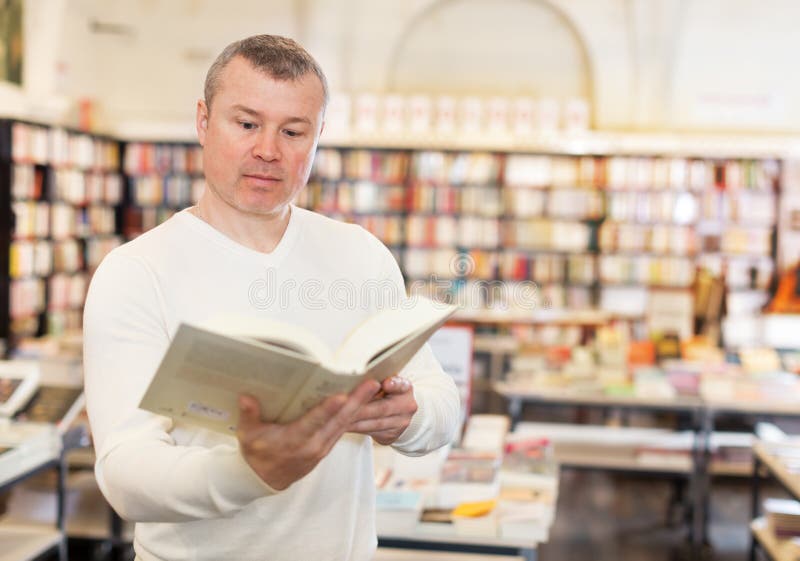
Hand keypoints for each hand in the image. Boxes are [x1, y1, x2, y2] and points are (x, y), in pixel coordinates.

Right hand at [237, 379, 380, 489]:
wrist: (265, 480)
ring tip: (373, 387)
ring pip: (345, 424)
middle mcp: (313, 445)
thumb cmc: (256, 454)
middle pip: (338, 421)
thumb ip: (248, 416)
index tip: (341, 397)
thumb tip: (246, 397)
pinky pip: (343, 428)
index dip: (327, 410)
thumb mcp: (247, 436)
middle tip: (372, 384)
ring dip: (360, 405)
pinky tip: (363, 400)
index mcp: (293, 441)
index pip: (313, 423)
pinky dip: (354, 414)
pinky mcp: (327, 447)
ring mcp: (323, 447)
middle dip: (356, 401)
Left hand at [347, 376, 417, 444]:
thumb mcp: (386, 380)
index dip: (393, 384)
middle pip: (383, 407)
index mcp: (405, 389)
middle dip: (362, 407)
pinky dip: (356, 428)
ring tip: (339, 416)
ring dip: (355, 420)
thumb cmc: (386, 391)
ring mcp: (400, 423)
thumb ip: (376, 378)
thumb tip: (357, 375)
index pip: (401, 385)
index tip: (385, 383)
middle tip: (345, 404)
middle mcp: (407, 406)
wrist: (397, 412)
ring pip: (375, 423)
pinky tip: (344, 425)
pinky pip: (371, 432)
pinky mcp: (391, 435)